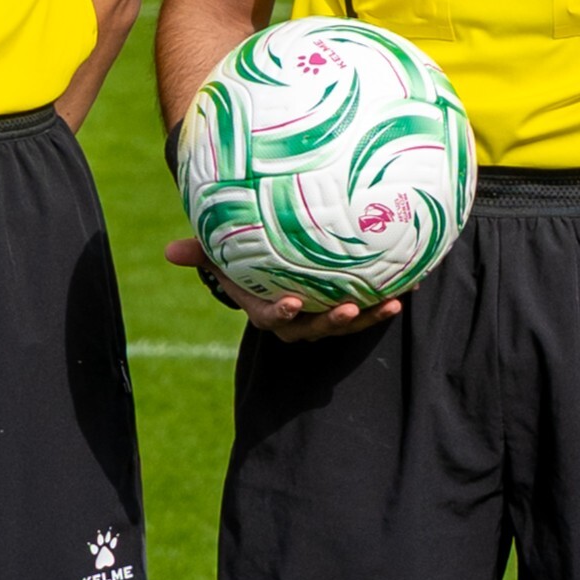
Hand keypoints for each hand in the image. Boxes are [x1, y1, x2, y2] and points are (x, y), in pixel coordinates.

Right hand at [166, 236, 399, 342]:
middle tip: (349, 308)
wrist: (272, 270)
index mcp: (267, 310)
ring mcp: (324, 316)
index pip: (273, 318)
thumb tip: (168, 250)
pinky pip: (368, 307)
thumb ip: (200, 253)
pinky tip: (411, 283)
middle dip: (334, 322)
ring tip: (391, 303)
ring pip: (346, 323)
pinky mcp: (347, 306)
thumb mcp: (220, 256)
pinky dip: (387, 299)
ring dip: (369, 316)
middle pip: (316, 328)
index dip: (283, 314)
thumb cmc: (243, 262)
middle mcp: (298, 321)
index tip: (294, 302)